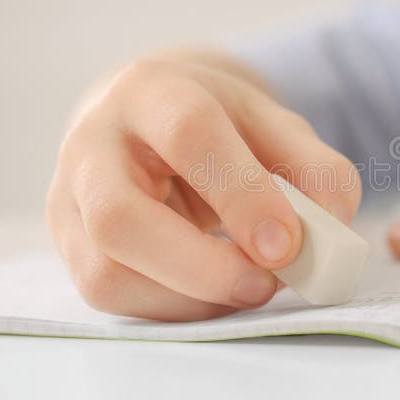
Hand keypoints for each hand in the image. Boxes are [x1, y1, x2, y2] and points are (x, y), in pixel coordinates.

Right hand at [46, 55, 360, 320]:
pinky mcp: (69, 246)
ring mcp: (68, 200)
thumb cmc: (215, 124)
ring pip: (107, 272)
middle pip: (120, 218)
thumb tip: (332, 228)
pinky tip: (215, 293)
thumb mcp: (270, 124)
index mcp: (150, 91)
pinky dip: (175, 308)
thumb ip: (314, 168)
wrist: (150, 124)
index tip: (288, 245)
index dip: (243, 195)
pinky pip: (112, 296)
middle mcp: (92, 144)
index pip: (188, 134)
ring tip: (247, 287)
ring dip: (190, 298)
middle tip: (265, 283)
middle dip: (203, 267)